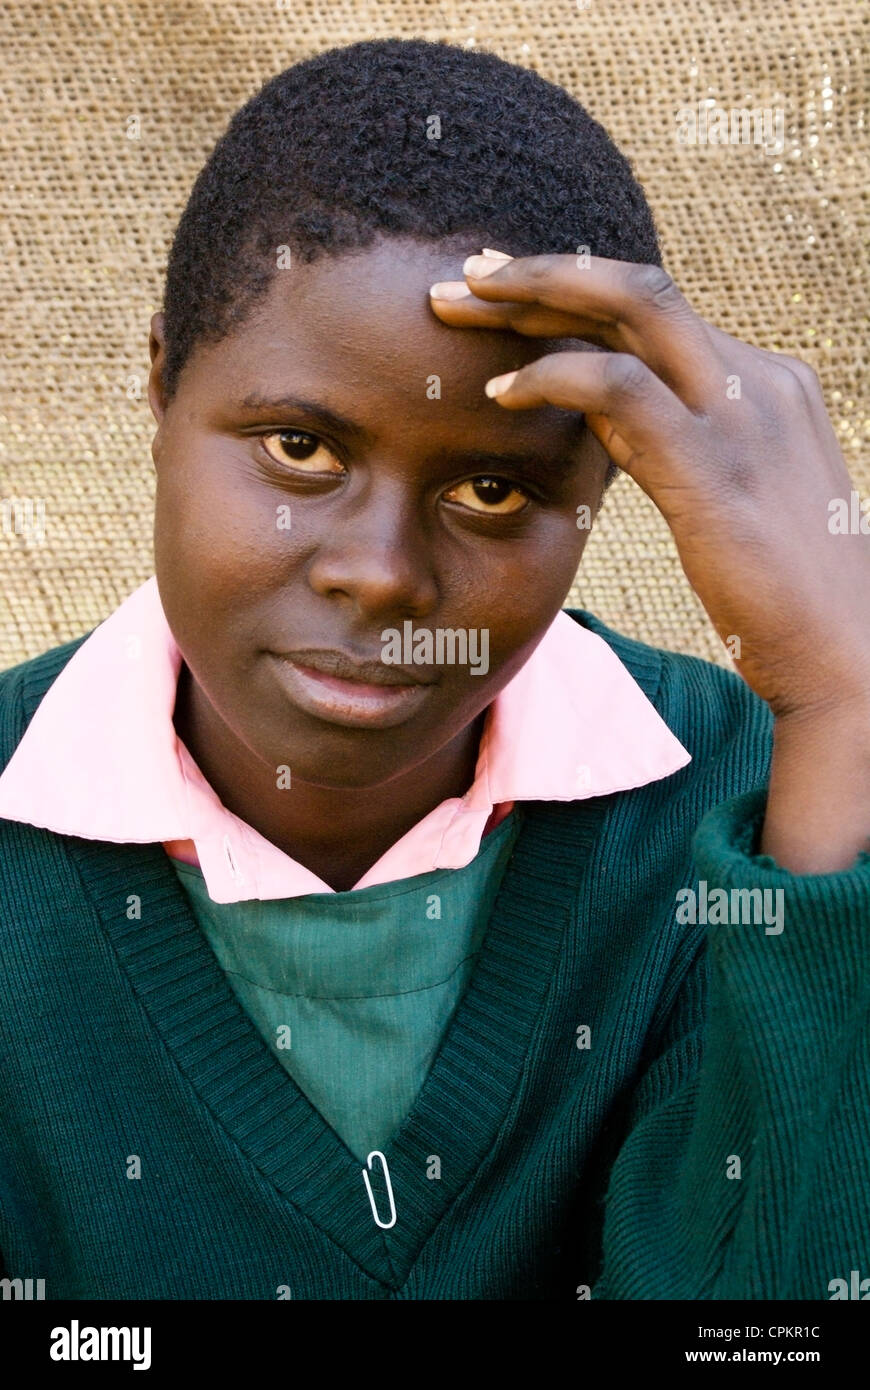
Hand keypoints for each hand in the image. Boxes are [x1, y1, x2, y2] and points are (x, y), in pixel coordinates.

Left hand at [429, 251, 869, 725]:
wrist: (846, 653)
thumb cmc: (780, 592)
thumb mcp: (720, 496)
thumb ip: (667, 443)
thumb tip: (601, 416)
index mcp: (762, 383)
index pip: (657, 313)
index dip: (577, 294)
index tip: (508, 292)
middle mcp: (757, 379)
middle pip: (639, 289)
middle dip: (545, 274)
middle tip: (467, 276)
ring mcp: (740, 414)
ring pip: (633, 306)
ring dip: (537, 298)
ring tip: (463, 305)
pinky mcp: (714, 464)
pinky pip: (619, 388)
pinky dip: (550, 376)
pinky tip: (500, 392)